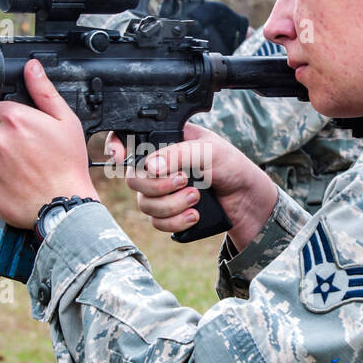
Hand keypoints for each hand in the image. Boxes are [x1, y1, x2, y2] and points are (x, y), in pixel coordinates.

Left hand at [0, 59, 98, 228]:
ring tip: (24, 168)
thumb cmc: (68, 164)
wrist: (64, 205)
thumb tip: (32, 66)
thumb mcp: (66, 121)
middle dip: (0, 135)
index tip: (15, 126)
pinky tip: (17, 181)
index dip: (1, 115)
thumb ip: (44, 91)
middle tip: (25, 149)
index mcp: (15, 118)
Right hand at [106, 123, 276, 247]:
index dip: (116, 147)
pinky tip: (194, 215)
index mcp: (164, 142)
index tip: (119, 157)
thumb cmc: (230, 165)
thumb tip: (150, 166)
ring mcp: (160, 191)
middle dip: (159, 186)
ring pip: (144, 204)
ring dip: (171, 205)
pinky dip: (175, 221)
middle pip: (133, 179)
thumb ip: (178, 154)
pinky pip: (156, 222)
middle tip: (185, 181)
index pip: (128, 140)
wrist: (246, 199)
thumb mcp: (208, 150)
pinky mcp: (168, 214)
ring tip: (196, 198)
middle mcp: (158, 166)